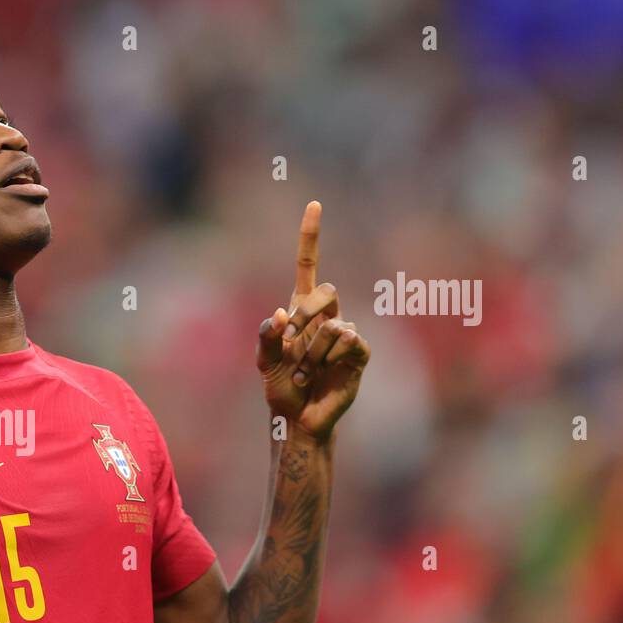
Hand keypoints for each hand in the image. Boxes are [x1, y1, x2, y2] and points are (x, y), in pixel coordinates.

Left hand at [256, 201, 370, 442]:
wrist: (298, 418)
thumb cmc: (280, 387)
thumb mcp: (263, 363)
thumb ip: (266, 337)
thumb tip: (280, 313)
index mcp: (300, 311)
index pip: (308, 266)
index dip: (311, 237)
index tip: (314, 205)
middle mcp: (326, 317)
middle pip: (326, 291)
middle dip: (306, 314)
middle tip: (290, 341)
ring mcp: (345, 335)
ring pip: (334, 325)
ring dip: (311, 353)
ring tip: (303, 374)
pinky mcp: (359, 355)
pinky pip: (349, 341)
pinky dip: (328, 359)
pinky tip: (321, 375)